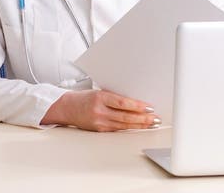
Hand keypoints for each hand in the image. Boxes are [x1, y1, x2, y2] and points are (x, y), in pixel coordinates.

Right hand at [40, 89, 159, 131]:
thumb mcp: (98, 92)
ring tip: (151, 124)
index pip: (122, 103)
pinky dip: (129, 128)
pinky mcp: (100, 131)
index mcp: (100, 98)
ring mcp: (100, 123)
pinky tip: (138, 127)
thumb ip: (113, 97)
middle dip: (143, 118)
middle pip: (125, 116)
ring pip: (124, 125)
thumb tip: (134, 101)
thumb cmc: (84, 98)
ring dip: (139, 125)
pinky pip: (118, 130)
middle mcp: (100, 111)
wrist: (67, 108)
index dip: (137, 106)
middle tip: (155, 118)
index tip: (149, 107)